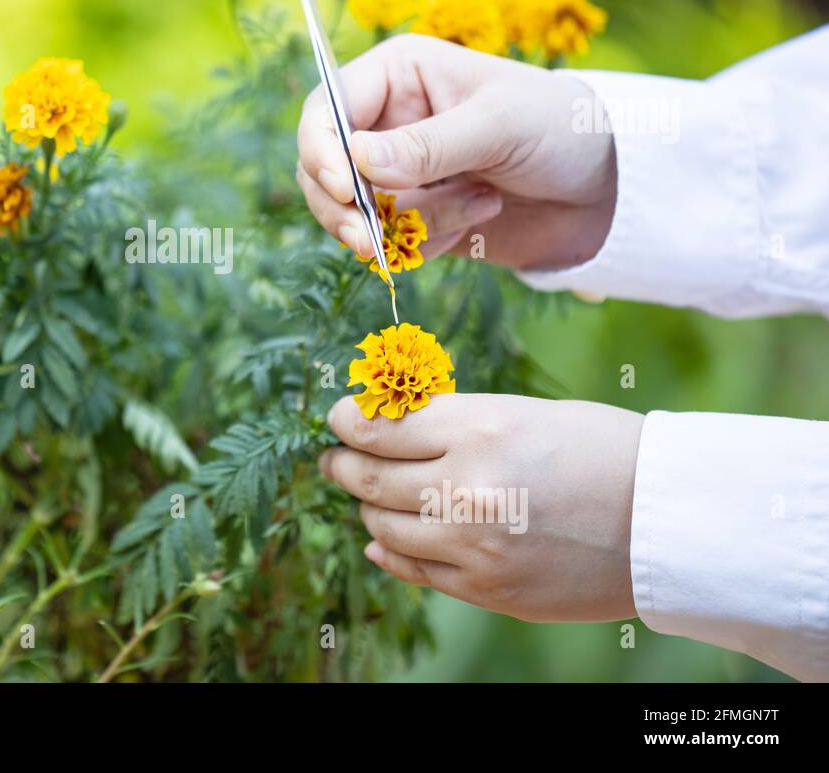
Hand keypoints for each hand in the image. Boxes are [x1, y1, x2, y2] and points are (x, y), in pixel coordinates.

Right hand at [296, 34, 616, 270]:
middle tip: (373, 241)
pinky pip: (392, 243)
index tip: (346, 190)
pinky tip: (482, 217)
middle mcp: (387, 122)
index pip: (325, 109)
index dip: (321, 150)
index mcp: (398, 75)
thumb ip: (428, 145)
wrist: (606, 187)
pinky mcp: (414, 216)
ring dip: (412, 224)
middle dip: (346, 209)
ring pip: (356, 214)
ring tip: (480, 206)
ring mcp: (398, 173)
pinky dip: (430, 242)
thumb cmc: (558, 127)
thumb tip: (357, 160)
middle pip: (322, 170)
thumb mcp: (498, 125)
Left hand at [319, 393, 643, 621]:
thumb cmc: (600, 450)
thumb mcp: (521, 413)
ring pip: (383, 525)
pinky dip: (390, 550)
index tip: (339, 419)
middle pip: (368, 477)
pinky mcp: (488, 589)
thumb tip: (381, 429)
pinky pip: (412, 570)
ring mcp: (474, 546)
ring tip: (369, 495)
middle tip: (334, 458)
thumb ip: (450, 423)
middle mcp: (467, 488)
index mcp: (478, 429)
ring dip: (368, 507)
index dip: (345, 421)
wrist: (668, 522)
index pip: (375, 427)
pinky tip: (385, 537)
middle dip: (342, 464)